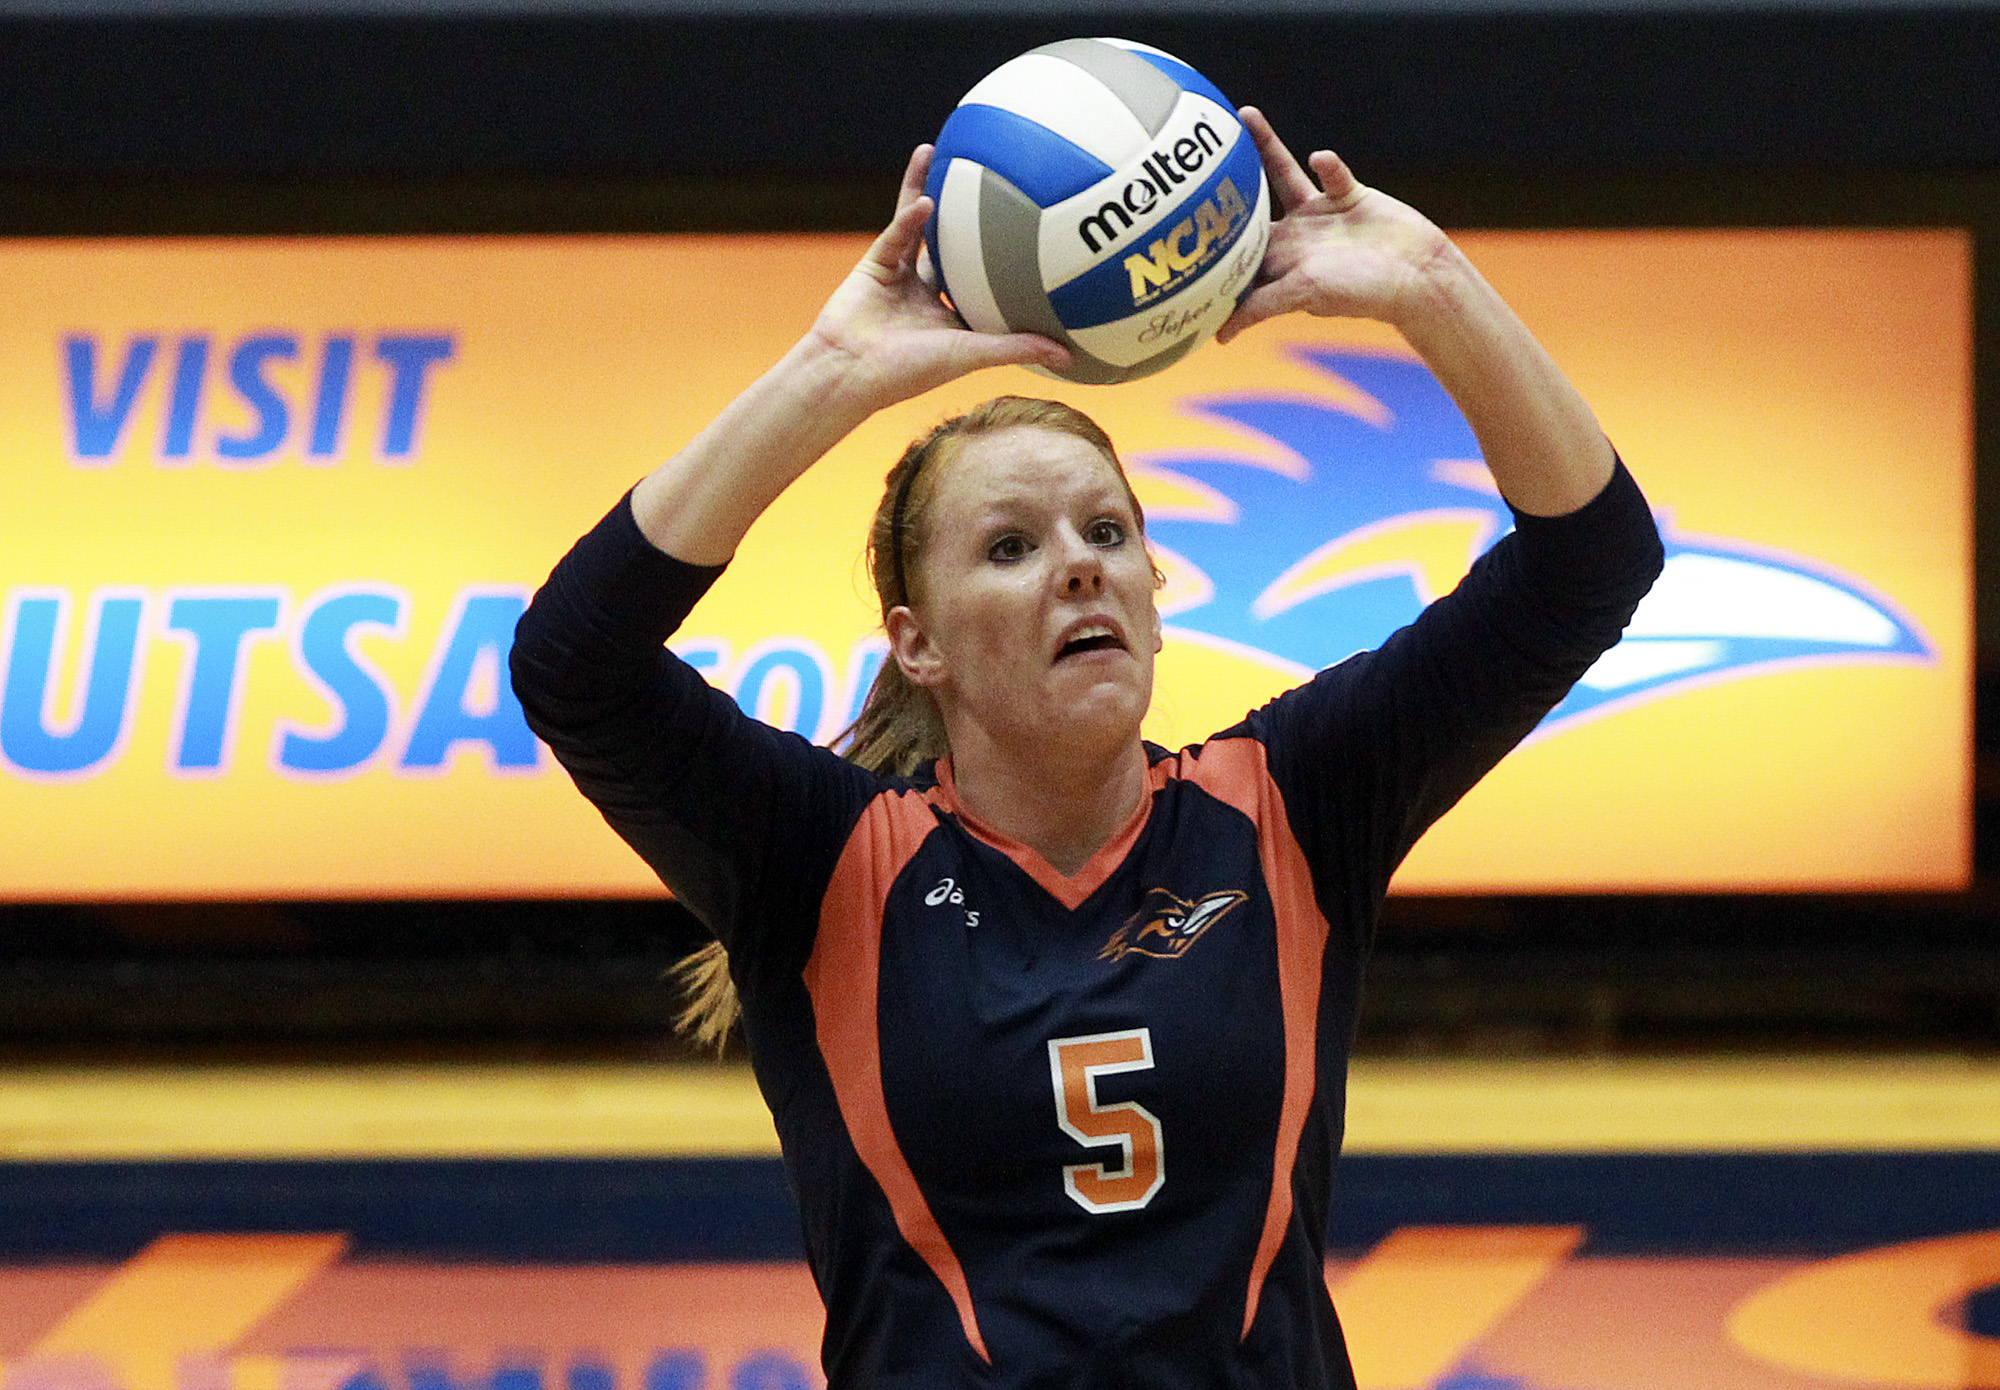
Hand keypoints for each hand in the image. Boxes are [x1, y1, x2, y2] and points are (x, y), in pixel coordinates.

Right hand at [808, 145, 1070, 409]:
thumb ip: (1017, 348)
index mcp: (950, 316)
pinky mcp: (874, 264)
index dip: (1000, 262)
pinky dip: (909, 216)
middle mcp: (926, 293)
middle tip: (989, 181)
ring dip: (927, 189)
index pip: (981, 283)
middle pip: (950, 246)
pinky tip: (926, 197)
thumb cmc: (908, 372)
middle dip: (965, 216)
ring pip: (917, 225)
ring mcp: (899, 276)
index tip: (1028, 236)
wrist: (850, 371)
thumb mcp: (971, 355)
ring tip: (942, 152)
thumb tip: (1070, 357)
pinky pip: (896, 233)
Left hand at [1216, 109, 1459, 343]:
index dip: (1212, 234)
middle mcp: (1296, 236)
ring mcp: (1322, 214)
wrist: (1416, 277)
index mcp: (1280, 262)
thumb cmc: (1360, 293)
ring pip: (1285, 173)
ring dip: (1266, 146)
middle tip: (1201, 155)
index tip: (1180, 217)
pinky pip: (1332, 172)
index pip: (1237, 248)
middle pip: (1254, 203)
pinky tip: (1320, 158)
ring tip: (1244, 117)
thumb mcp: (1305, 296)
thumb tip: (1220, 336)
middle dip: (1229, 184)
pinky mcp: (1350, 195)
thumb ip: (1263, 307)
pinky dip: (1326, 164)